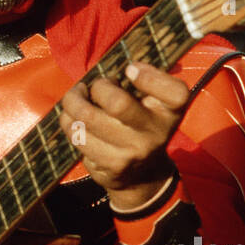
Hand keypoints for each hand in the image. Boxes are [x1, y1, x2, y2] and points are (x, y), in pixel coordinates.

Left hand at [59, 61, 188, 210]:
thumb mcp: (157, 102)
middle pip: (118, 103)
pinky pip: (78, 138)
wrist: (143, 174)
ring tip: (75, 99)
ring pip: (87, 119)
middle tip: (91, 87)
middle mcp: (156, 134)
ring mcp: (133, 153)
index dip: (149, 77)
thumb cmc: (144, 123)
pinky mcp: (110, 168)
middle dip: (96, 88)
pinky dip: (69, 124)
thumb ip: (148, 80)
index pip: (174, 92)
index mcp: (172, 111)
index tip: (130, 70)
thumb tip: (129, 70)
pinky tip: (74, 120)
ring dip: (72, 103)